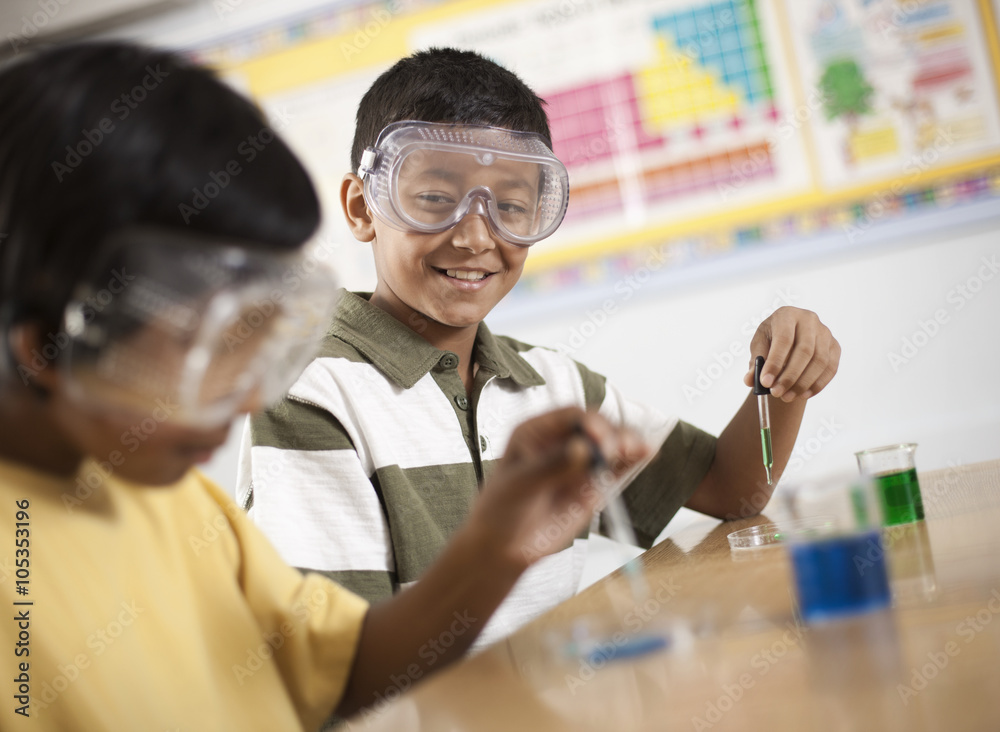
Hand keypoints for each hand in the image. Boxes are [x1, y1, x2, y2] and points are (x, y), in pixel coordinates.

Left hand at [469, 407, 647, 570]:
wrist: (504, 546)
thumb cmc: (501, 508)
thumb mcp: (521, 483)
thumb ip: (552, 466)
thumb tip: (583, 448)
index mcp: (538, 430)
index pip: (571, 416)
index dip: (590, 422)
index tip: (599, 439)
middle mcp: (562, 441)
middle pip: (597, 426)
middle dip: (613, 433)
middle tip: (617, 450)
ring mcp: (580, 462)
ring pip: (612, 444)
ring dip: (628, 442)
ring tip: (641, 449)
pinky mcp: (593, 484)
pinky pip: (617, 467)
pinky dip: (632, 460)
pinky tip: (647, 453)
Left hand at [742, 307, 840, 401]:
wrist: (790, 338)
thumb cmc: (772, 339)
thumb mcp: (759, 346)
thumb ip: (754, 362)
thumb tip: (750, 380)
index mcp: (787, 315)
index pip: (784, 339)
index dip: (775, 362)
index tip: (765, 382)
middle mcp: (809, 320)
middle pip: (805, 351)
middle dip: (790, 376)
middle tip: (776, 393)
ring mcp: (825, 332)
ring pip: (819, 361)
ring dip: (803, 383)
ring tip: (787, 396)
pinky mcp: (834, 346)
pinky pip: (830, 368)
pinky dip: (818, 384)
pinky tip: (803, 394)